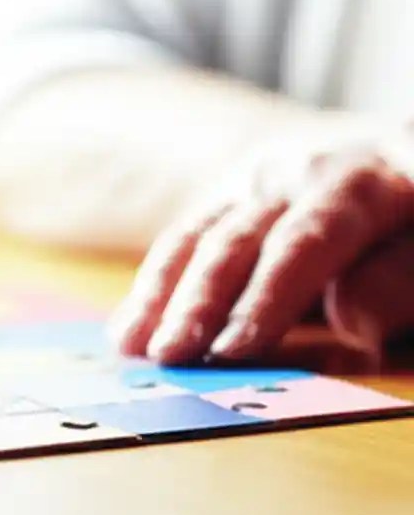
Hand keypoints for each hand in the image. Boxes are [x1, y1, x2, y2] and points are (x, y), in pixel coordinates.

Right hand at [110, 116, 413, 362]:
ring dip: (172, 299)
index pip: (315, 237)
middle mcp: (315, 168)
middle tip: (174, 357)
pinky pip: (185, 240)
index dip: (274, 293)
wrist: (394, 158)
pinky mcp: (229, 195)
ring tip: (143, 351)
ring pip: (209, 240)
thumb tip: (353, 324)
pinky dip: (153, 290)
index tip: (238, 347)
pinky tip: (128, 334)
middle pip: (251, 238)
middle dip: (208, 300)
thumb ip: (407, 279)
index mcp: (381, 177)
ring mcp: (266, 178)